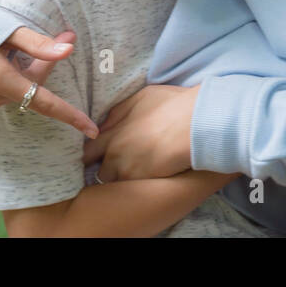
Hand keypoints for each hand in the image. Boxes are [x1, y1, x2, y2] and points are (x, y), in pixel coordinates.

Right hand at [0, 27, 99, 138]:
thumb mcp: (8, 29)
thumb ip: (39, 44)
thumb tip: (69, 49)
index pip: (44, 102)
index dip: (70, 115)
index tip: (92, 130)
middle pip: (25, 92)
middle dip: (29, 73)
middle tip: (9, 50)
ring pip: (6, 97)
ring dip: (7, 81)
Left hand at [83, 84, 200, 181]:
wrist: (197, 124)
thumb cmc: (173, 105)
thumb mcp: (142, 97)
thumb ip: (119, 112)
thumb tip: (105, 123)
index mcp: (113, 134)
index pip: (88, 152)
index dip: (90, 155)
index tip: (96, 155)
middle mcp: (116, 156)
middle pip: (100, 172)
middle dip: (105, 170)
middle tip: (116, 166)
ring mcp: (130, 172)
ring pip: (116, 183)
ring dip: (122, 179)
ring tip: (136, 172)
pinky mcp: (146, 184)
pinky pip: (134, 189)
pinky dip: (138, 185)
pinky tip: (149, 177)